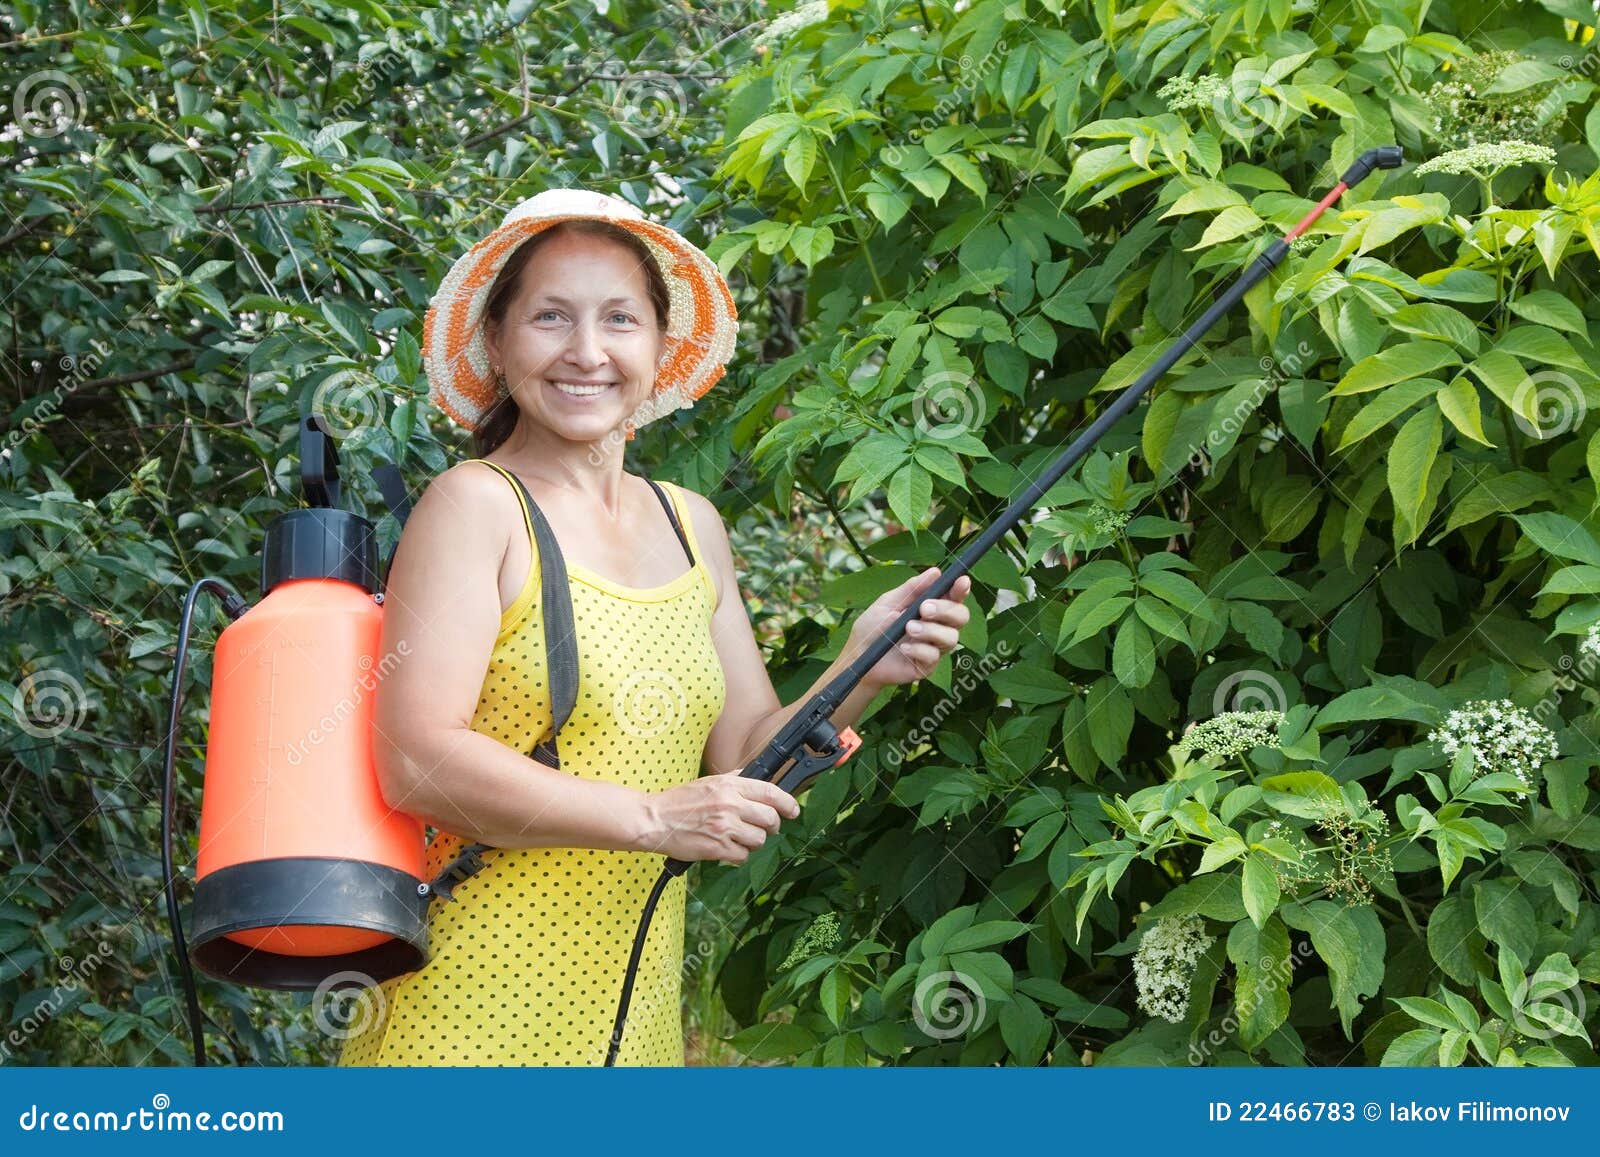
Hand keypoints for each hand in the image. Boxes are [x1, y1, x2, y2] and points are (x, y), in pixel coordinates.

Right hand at [641, 772, 800, 864]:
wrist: (654, 820)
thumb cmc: (679, 802)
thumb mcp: (708, 782)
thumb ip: (734, 779)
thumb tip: (754, 777)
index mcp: (730, 785)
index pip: (771, 793)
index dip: (788, 803)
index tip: (794, 810)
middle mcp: (730, 804)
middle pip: (770, 818)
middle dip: (771, 826)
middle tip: (763, 827)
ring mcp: (724, 827)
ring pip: (759, 840)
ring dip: (753, 842)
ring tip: (738, 838)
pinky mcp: (717, 848)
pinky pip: (743, 856)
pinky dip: (738, 855)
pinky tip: (726, 848)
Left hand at [849, 566, 972, 688]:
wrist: (859, 657)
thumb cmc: (873, 627)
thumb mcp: (888, 603)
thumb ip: (912, 589)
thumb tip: (935, 572)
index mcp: (930, 607)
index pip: (954, 597)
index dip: (961, 589)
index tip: (962, 581)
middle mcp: (937, 626)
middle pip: (961, 616)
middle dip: (946, 609)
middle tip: (924, 608)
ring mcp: (934, 647)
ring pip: (951, 637)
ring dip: (930, 630)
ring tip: (908, 629)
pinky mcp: (927, 665)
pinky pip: (934, 656)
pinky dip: (919, 649)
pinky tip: (904, 649)